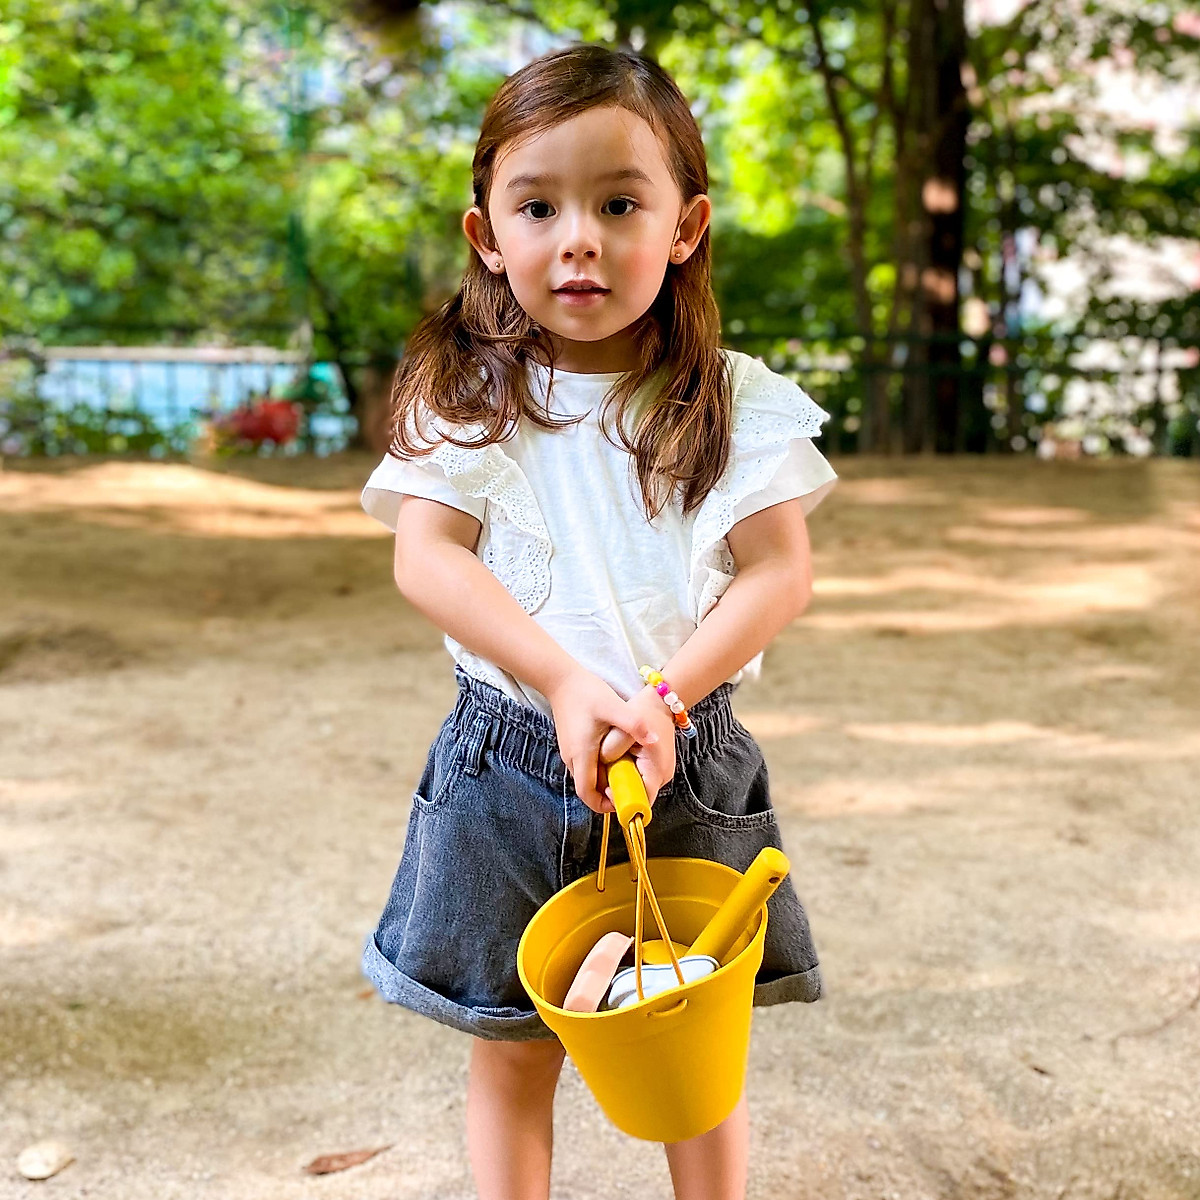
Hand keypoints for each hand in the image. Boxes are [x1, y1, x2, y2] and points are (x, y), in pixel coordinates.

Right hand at [545, 667, 663, 813]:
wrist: (561, 679)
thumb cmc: (586, 693)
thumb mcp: (613, 707)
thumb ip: (634, 724)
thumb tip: (654, 740)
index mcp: (581, 755)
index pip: (587, 794)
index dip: (604, 805)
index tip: (623, 802)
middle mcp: (572, 758)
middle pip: (588, 789)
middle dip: (608, 794)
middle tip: (631, 786)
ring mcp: (570, 752)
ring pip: (587, 777)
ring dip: (605, 781)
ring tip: (627, 771)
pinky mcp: (572, 745)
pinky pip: (586, 765)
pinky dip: (600, 769)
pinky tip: (616, 757)